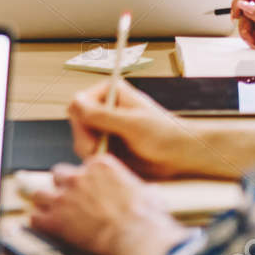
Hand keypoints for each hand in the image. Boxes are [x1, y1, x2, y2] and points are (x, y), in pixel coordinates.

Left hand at [28, 155, 169, 254]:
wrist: (136, 237)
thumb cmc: (146, 218)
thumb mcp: (147, 192)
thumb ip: (135, 188)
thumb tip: (146, 194)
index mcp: (100, 166)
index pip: (83, 167)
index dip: (86, 181)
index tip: (91, 191)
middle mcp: (78, 177)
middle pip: (58, 175)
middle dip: (63, 188)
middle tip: (72, 202)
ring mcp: (63, 197)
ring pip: (40, 194)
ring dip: (46, 204)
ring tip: (54, 214)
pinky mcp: (54, 219)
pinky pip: (35, 218)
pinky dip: (41, 224)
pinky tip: (49, 229)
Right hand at [69, 80, 197, 177]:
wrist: (179, 155)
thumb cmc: (163, 135)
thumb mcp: (132, 124)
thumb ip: (102, 114)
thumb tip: (75, 102)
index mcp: (109, 92)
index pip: (78, 103)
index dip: (80, 122)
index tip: (92, 140)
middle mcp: (104, 107)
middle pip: (77, 123)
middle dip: (85, 140)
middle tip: (98, 154)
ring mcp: (104, 126)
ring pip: (81, 139)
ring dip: (91, 152)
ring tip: (111, 159)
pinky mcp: (107, 143)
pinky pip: (90, 152)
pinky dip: (97, 159)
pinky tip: (113, 162)